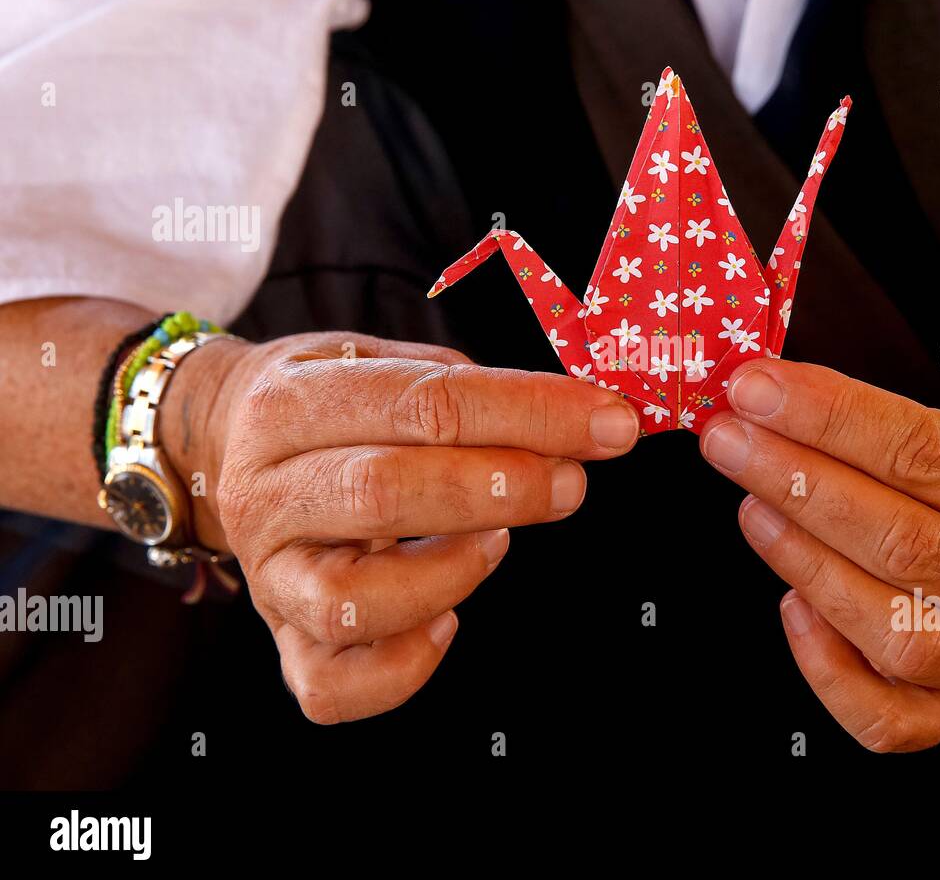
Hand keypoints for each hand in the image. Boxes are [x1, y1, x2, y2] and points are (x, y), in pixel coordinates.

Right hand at [161, 331, 639, 722]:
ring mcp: (269, 574)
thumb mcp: (379, 359)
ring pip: (350, 599)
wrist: (225, 445)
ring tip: (499, 542)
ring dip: (451, 573)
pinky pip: (332, 686)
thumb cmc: (331, 401)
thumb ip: (468, 386)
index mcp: (290, 403)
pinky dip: (404, 666)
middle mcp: (266, 492)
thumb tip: (581, 420)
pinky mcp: (281, 638)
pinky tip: (449, 621)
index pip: (423, 402)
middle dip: (500, 486)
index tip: (608, 423)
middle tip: (571, 482)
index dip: (529, 412)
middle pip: (384, 492)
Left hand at [700, 358, 939, 751]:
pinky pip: (881, 714)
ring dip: (804, 560)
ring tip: (752, 507)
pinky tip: (790, 604)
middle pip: (905, 542)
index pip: (930, 455)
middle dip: (800, 482)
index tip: (757, 389)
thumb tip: (765, 397)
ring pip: (892, 630)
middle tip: (729, 440)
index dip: (833, 419)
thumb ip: (876, 426)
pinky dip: (824, 661)